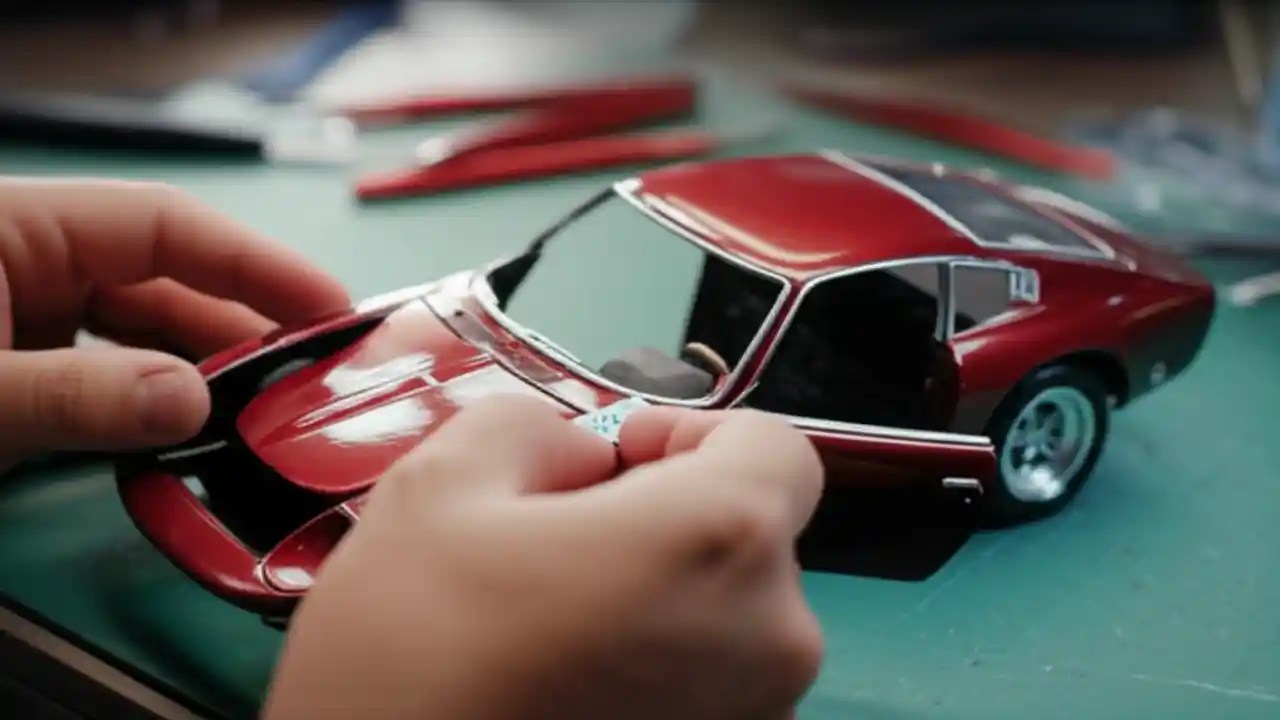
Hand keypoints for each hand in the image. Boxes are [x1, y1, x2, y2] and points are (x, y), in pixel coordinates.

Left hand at [0, 177, 348, 468]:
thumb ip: (72, 393)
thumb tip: (192, 403)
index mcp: (16, 227)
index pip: (164, 225)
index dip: (257, 262)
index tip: (330, 306)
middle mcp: (30, 265)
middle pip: (165, 286)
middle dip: (242, 334)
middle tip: (314, 385)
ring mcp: (20, 321)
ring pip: (142, 339)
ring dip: (204, 379)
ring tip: (267, 422)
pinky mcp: (17, 375)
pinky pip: (107, 382)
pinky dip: (153, 410)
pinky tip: (194, 440)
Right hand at [264, 396, 824, 719]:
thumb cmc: (408, 661)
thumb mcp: (438, 485)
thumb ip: (535, 425)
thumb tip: (584, 455)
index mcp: (721, 541)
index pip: (775, 448)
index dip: (692, 432)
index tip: (617, 457)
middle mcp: (771, 639)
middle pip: (748, 535)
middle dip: (662, 515)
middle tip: (555, 538)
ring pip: (725, 614)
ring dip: (655, 594)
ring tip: (546, 620)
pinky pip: (709, 685)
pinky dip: (654, 665)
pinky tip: (561, 681)